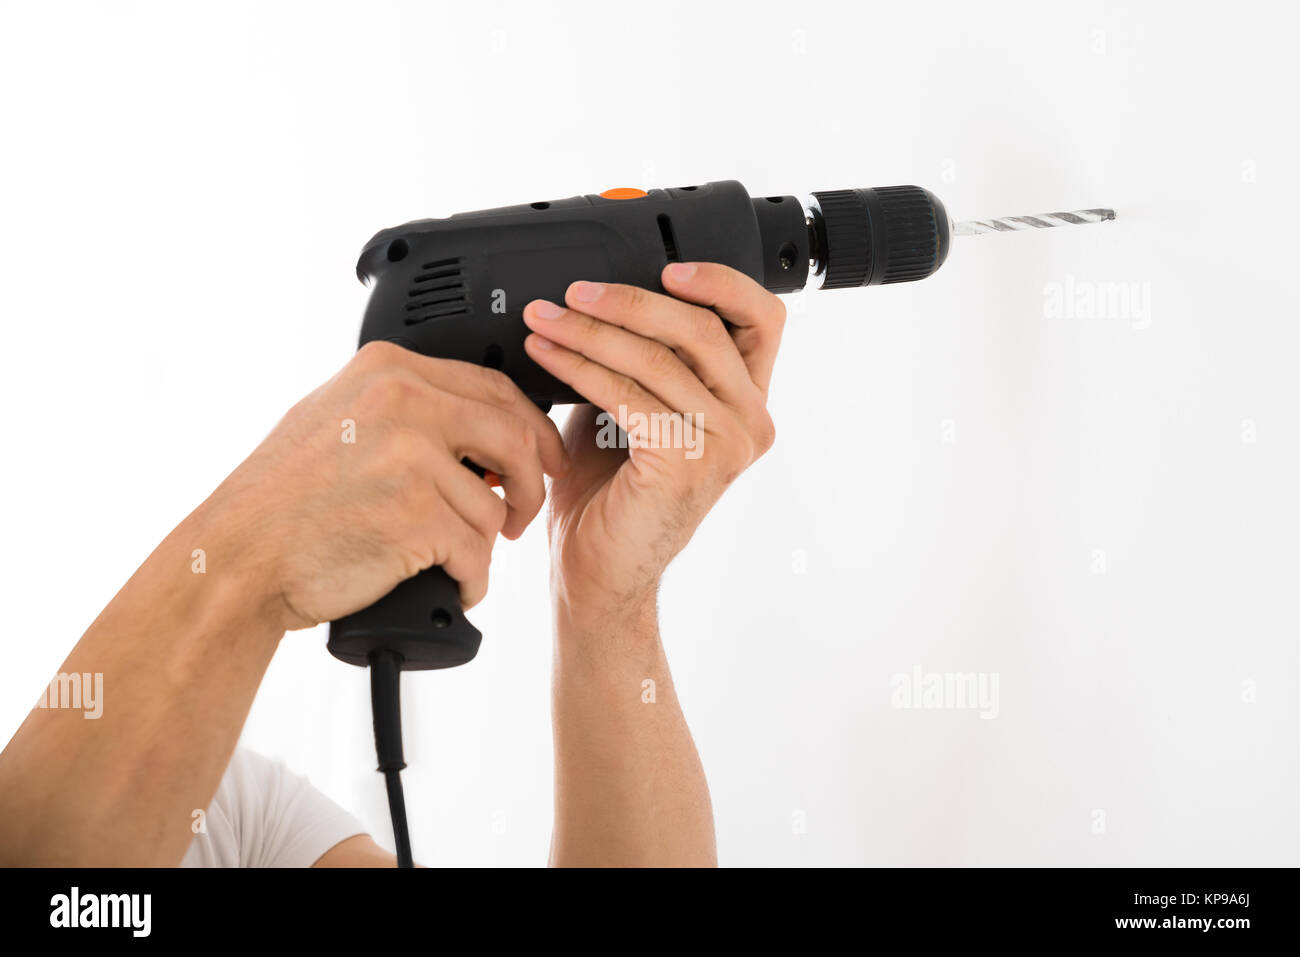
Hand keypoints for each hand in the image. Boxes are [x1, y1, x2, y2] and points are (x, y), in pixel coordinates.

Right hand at [201, 340, 567, 630]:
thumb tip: (480, 425)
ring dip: (483, 544)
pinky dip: (471, 578)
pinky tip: (452, 585)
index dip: (531, 430)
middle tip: (522, 514)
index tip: (544, 459)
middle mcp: (403, 402)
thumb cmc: (283, 499)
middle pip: (514, 438)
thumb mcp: (338, 417)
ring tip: (451, 560)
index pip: (494, 388)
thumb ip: (406, 408)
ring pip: (492, 505)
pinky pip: (476, 552)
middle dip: (531, 484)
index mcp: (389, 370)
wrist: (239, 556)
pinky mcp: (417, 515)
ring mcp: (410, 457)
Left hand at [522, 262, 783, 618]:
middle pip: (702, 327)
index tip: (668, 264)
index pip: (762, 319)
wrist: (596, 571)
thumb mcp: (631, 404)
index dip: (722, 280)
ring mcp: (726, 445)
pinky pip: (630, 395)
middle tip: (573, 292)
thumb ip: (639, 355)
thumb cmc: (610, 493)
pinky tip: (548, 357)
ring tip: (544, 320)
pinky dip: (581, 368)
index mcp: (746, 401)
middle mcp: (750, 421)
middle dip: (629, 300)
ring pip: (660, 358)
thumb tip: (602, 292)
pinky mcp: (688, 464)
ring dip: (590, 332)